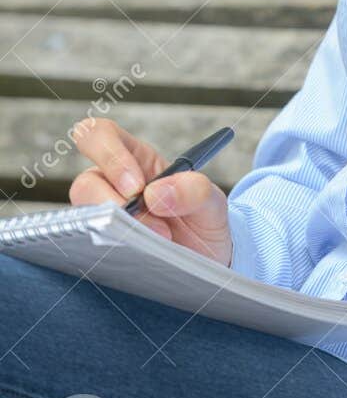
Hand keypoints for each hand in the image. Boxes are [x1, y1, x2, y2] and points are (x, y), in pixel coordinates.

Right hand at [70, 115, 233, 267]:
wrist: (208, 262)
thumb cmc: (203, 222)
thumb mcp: (211, 202)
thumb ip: (194, 190)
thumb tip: (155, 193)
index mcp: (135, 159)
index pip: (100, 135)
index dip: (109, 155)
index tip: (137, 186)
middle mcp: (111, 185)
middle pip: (84, 182)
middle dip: (113, 203)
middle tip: (151, 220)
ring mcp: (105, 217)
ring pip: (86, 217)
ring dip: (121, 229)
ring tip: (159, 239)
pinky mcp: (104, 244)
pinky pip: (93, 245)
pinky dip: (115, 249)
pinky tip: (141, 253)